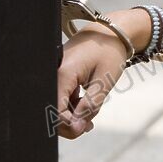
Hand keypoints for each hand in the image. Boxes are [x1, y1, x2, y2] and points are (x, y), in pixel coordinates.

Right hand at [55, 14, 142, 139]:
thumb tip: (77, 127)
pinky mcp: (59, 75)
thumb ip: (90, 105)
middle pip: (52, 109)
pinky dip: (72, 105)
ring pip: (57, 105)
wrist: (110, 32)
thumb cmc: (109, 52)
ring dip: (72, 114)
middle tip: (88, 126)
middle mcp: (53, 74)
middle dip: (70, 122)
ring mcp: (55, 74)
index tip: (84, 129)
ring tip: (91, 115)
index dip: (68, 124)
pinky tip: (86, 106)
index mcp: (62, 74)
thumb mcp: (104, 82)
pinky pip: (61, 96)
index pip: (55, 110)